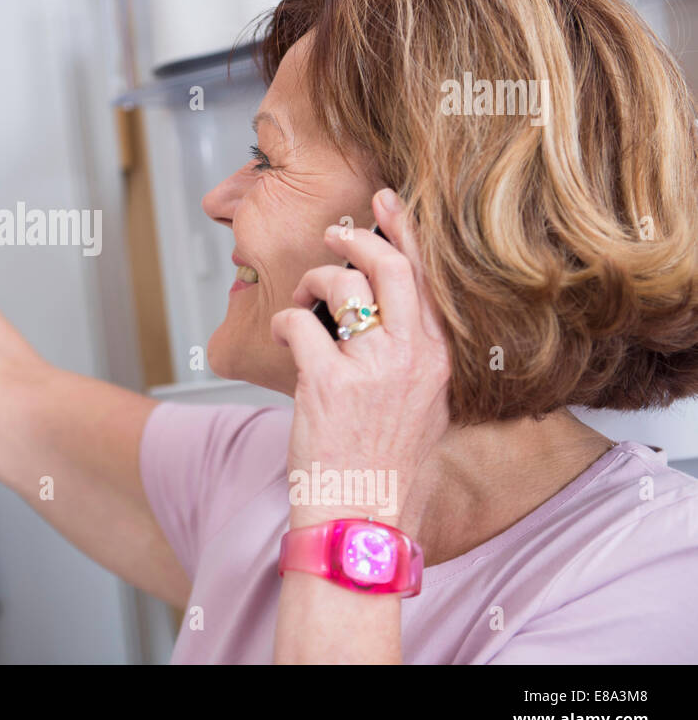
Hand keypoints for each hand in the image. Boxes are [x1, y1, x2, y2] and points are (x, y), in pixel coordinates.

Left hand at [270, 188, 450, 536]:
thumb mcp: (423, 406)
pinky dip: (283, 321)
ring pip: (341, 285)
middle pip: (389, 265)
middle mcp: (412, 357)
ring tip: (300, 299)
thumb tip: (384, 314)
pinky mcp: (327, 383)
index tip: (386, 201)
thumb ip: (412, 358)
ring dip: (311, 281)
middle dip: (356, 237)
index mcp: (438, 358)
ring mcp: (372, 368)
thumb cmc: (384, 467)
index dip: (405, 231)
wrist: (362, 518)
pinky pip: (298, 323)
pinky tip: (281, 334)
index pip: (429, 277)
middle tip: (332, 234)